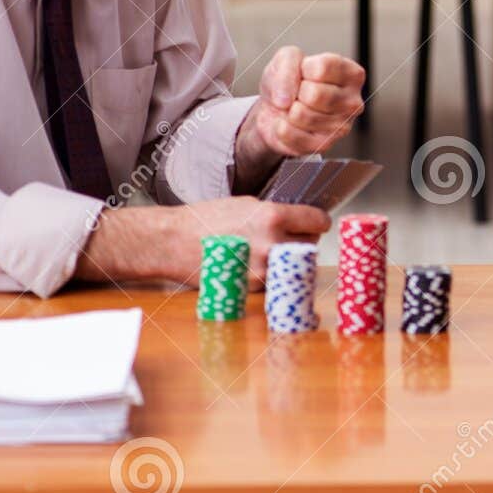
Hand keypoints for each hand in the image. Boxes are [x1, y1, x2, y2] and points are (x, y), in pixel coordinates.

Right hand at [167, 196, 330, 287]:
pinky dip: (273, 274)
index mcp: (273, 217)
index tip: (314, 223)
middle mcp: (273, 245)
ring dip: (290, 261)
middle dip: (304, 241)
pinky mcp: (253, 288)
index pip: (318, 222)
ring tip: (271, 252)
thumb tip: (299, 219)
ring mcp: (264, 270)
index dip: (317, 222)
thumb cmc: (206, 220)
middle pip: (311, 246)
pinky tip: (256, 264)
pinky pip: (277, 281)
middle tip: (291, 238)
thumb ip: (276, 212)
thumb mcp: (247, 204)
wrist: (174, 242)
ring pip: (295, 267)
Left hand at [247, 46, 364, 157]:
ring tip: (296, 108)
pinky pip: (292, 135)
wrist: (276, 106)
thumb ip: (287, 66)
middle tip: (299, 93)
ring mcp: (342, 126)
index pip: (322, 68)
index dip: (303, 69)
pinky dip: (281, 127)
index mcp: (352, 75)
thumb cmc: (291, 80)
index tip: (305, 72)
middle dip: (296, 92)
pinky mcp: (324, 145)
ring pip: (301, 115)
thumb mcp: (287, 58)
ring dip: (288, 110)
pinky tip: (289, 123)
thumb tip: (285, 100)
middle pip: (314, 94)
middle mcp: (353, 101)